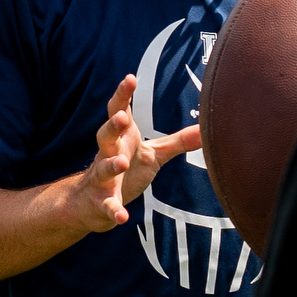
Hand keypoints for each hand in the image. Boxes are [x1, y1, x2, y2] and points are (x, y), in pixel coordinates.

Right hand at [62, 76, 198, 231]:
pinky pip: (106, 206)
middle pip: (105, 135)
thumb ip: (177, 142)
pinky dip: (113, 211)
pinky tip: (122, 218)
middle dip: (112, 126)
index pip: (118, 112)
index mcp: (121, 139)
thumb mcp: (153, 154)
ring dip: (111, 165)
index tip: (129, 78)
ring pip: (102, 169)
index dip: (122, 95)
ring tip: (121, 162)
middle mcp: (107, 154)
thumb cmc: (126, 170)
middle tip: (122, 117)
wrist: (91, 204)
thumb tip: (206, 128)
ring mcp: (101, 179)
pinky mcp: (101, 203)